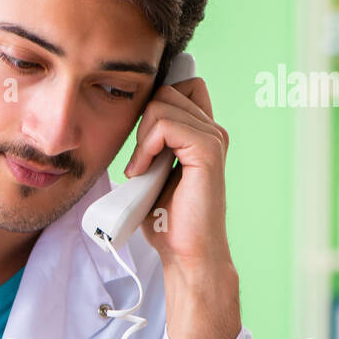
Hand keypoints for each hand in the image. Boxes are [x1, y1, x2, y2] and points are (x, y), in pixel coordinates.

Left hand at [123, 74, 240, 338]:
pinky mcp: (207, 151)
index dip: (152, 102)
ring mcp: (212, 138)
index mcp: (201, 132)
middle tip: (140, 158)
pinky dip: (145, 145)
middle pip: (166, 89)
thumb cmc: (167, 219)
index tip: (138, 140)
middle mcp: (212, 130)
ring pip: (162, 102)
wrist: (184, 253)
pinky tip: (143, 171)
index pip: (178, 85)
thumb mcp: (151, 170)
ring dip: (141, 136)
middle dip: (142, 119)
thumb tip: (125, 116)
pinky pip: (165, 124)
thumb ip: (149, 142)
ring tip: (141, 169)